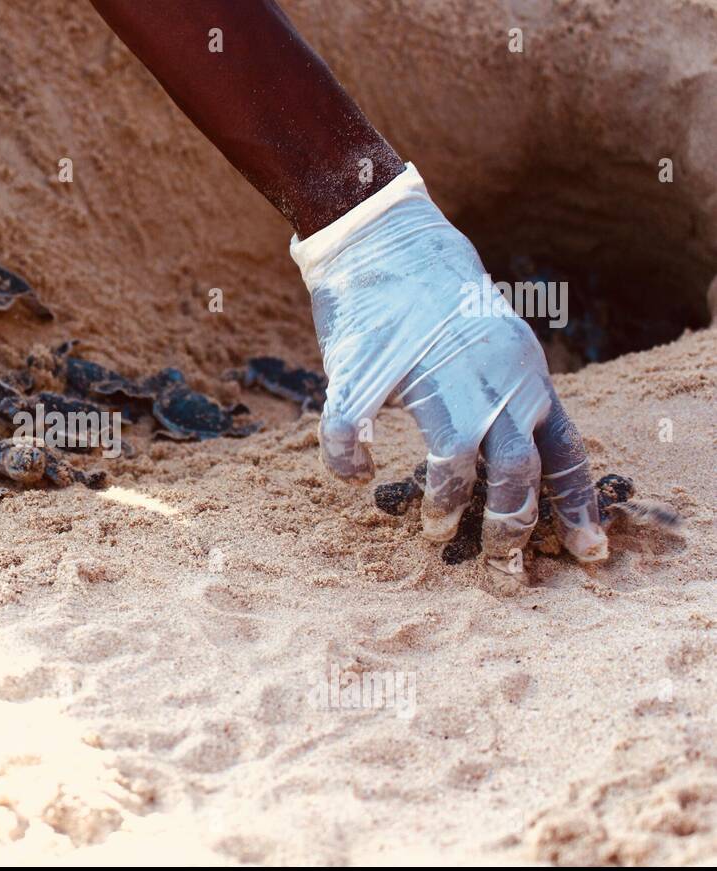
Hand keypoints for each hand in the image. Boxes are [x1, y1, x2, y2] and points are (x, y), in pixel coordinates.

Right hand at [291, 164, 607, 563]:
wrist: (387, 239)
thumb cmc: (439, 297)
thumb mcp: (497, 344)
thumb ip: (511, 394)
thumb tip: (516, 447)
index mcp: (525, 377)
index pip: (564, 452)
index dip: (577, 507)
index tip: (588, 553)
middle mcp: (488, 381)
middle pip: (517, 472)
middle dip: (510, 529)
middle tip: (501, 564)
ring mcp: (429, 378)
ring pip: (453, 464)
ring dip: (446, 507)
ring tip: (437, 531)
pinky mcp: (367, 374)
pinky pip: (354, 433)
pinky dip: (348, 460)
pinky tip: (353, 472)